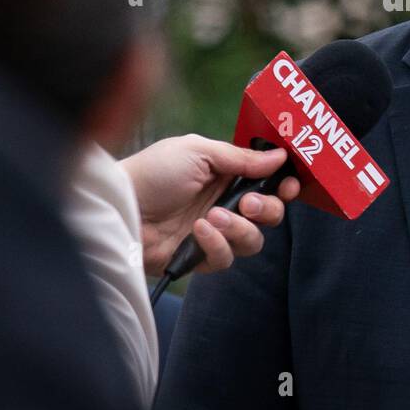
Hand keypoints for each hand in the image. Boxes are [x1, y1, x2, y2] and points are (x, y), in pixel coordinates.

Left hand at [123, 134, 300, 274]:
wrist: (120, 207)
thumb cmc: (153, 172)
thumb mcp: (198, 151)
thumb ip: (240, 157)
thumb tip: (280, 156)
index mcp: (227, 174)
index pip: (268, 181)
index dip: (284, 185)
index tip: (290, 184)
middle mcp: (226, 202)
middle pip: (271, 214)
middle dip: (269, 209)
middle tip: (251, 204)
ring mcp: (215, 232)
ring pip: (253, 240)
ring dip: (241, 228)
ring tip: (214, 217)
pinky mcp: (201, 257)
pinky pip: (227, 258)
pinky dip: (217, 244)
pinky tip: (198, 230)